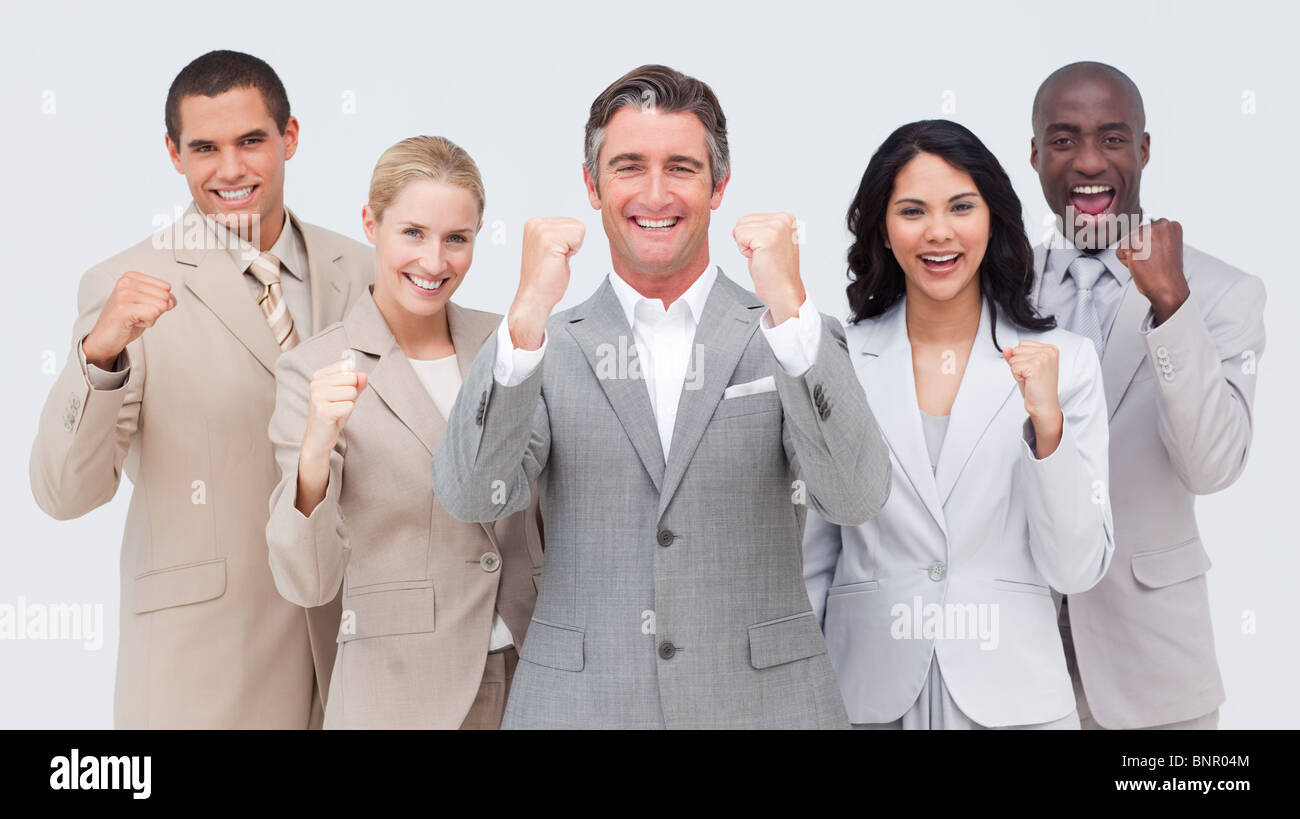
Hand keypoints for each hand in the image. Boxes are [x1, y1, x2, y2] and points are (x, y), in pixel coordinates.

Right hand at [82, 271, 176, 368]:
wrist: (104, 338)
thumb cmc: (126, 321)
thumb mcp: (147, 304)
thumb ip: (163, 299)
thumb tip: (172, 301)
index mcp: (131, 277)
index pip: (166, 287)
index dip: (159, 302)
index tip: (140, 307)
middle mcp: (126, 282)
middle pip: (165, 296)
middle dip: (156, 310)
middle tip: (137, 314)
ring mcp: (123, 294)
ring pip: (161, 305)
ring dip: (151, 317)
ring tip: (134, 318)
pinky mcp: (124, 308)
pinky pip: (154, 313)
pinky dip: (148, 323)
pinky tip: (133, 322)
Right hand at [302, 358, 368, 460]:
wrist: (320, 437)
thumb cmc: (333, 414)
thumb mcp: (347, 395)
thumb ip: (357, 383)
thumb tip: (363, 375)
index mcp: (320, 376)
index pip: (348, 367)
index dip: (351, 382)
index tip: (340, 393)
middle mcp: (316, 384)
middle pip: (351, 379)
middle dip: (350, 394)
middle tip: (339, 404)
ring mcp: (318, 397)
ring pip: (351, 392)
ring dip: (348, 404)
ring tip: (336, 410)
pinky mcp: (323, 411)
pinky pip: (349, 406)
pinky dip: (346, 413)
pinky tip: (335, 417)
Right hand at [507, 217, 584, 349]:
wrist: (535, 296)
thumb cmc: (544, 278)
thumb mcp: (550, 247)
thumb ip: (559, 234)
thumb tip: (576, 227)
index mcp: (534, 223)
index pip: (570, 221)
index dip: (568, 242)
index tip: (554, 254)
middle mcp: (535, 223)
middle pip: (575, 223)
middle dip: (571, 244)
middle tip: (555, 259)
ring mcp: (541, 230)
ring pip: (578, 229)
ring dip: (572, 248)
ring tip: (556, 260)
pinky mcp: (549, 239)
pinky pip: (578, 236)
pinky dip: (573, 251)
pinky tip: (558, 260)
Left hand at [732, 213, 804, 323]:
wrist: (783, 290)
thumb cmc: (775, 270)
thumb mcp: (769, 241)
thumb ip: (760, 227)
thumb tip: (740, 222)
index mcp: (785, 218)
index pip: (749, 217)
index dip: (750, 237)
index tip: (766, 249)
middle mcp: (783, 219)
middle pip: (742, 221)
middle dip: (747, 240)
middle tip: (763, 254)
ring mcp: (776, 227)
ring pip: (739, 228)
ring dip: (746, 246)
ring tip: (762, 256)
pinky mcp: (767, 237)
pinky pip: (739, 237)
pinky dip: (744, 251)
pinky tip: (759, 258)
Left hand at [1003, 340, 1061, 457]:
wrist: (1044, 405)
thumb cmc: (1038, 388)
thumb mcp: (1025, 367)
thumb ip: (1015, 356)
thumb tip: (1006, 349)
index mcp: (1050, 349)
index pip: (1022, 344)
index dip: (1022, 359)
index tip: (1033, 370)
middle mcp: (1048, 351)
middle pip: (1017, 349)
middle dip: (1019, 364)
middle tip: (1031, 376)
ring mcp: (1043, 358)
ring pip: (1014, 358)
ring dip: (1018, 371)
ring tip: (1030, 379)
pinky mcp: (1035, 366)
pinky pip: (1013, 367)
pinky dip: (1017, 376)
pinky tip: (1028, 381)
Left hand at [1116, 218, 1188, 324]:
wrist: (1168, 287)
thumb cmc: (1166, 273)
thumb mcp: (1166, 247)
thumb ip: (1155, 238)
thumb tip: (1140, 236)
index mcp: (1170, 226)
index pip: (1145, 230)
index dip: (1146, 246)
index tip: (1156, 255)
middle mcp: (1161, 225)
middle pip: (1133, 234)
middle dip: (1137, 250)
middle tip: (1151, 261)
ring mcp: (1148, 232)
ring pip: (1125, 242)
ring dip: (1131, 256)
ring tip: (1147, 263)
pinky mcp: (1135, 242)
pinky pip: (1119, 252)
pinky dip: (1125, 262)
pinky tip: (1140, 265)